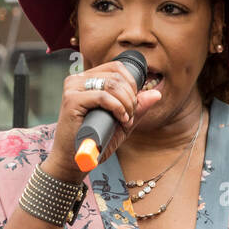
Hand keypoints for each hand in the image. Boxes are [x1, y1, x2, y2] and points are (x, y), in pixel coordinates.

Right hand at [42, 61, 161, 181]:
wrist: (74, 160)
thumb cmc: (95, 140)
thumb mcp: (121, 122)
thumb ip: (137, 107)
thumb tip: (157, 93)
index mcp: (87, 79)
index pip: (116, 68)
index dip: (132, 84)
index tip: (133, 105)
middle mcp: (78, 80)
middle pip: (116, 75)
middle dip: (131, 96)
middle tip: (130, 116)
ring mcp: (73, 88)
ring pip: (112, 84)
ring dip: (126, 103)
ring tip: (125, 120)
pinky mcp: (71, 100)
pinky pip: (103, 96)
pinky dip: (117, 107)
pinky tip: (120, 119)